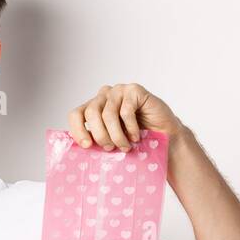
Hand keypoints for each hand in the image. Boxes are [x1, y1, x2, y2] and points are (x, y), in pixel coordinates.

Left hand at [67, 83, 185, 152]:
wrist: (163, 135)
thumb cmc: (136, 139)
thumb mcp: (111, 140)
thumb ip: (97, 139)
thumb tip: (81, 150)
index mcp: (93, 107)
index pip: (76, 114)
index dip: (78, 130)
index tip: (87, 146)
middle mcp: (103, 96)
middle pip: (91, 113)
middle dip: (100, 135)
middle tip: (109, 148)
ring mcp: (119, 91)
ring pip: (108, 114)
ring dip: (117, 135)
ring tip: (125, 147)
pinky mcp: (134, 90)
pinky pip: (126, 111)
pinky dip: (130, 127)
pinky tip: (136, 136)